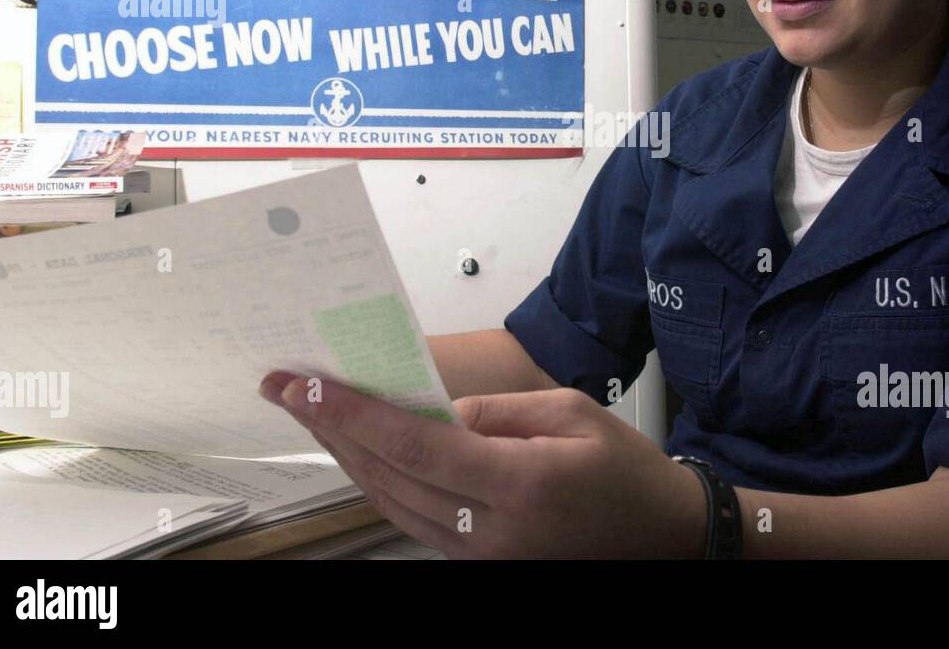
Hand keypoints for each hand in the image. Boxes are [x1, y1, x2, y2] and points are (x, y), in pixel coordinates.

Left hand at [259, 374, 707, 558]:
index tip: (310, 386)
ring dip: (345, 457)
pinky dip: (377, 482)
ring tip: (312, 414)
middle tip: (288, 391)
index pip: (417, 446)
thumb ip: (498, 411)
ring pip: (390, 503)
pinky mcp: (477, 561)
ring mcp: (481, 555)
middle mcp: (491, 531)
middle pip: (390, 477)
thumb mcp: (571, 413)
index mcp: (521, 485)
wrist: (660, 537)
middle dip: (331, 430)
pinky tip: (358, 451)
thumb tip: (435, 410)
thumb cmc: (626, 470)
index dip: (357, 415)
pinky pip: (411, 519)